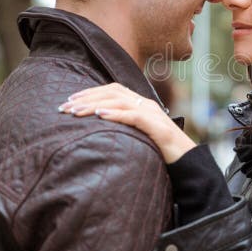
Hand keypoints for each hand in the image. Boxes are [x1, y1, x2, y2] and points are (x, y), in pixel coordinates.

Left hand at [58, 83, 195, 162]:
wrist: (187, 160)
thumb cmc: (161, 151)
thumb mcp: (138, 136)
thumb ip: (123, 129)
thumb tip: (99, 129)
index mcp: (141, 104)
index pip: (112, 90)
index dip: (90, 92)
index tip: (69, 100)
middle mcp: (146, 104)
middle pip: (112, 92)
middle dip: (85, 98)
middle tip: (63, 107)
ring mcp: (152, 113)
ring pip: (119, 101)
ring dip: (94, 105)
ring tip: (75, 111)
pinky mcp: (157, 126)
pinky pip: (134, 116)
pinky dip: (116, 114)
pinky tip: (100, 115)